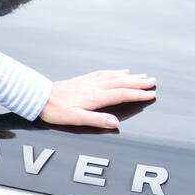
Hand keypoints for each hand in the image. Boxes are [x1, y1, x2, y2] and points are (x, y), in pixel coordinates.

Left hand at [39, 69, 155, 128]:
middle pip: (122, 82)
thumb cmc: (57, 110)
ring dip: (131, 76)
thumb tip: (115, 123)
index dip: (138, 94)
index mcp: (96, 97)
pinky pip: (105, 73)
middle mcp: (96, 86)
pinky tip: (121, 71)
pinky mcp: (85, 79)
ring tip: (143, 76)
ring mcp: (91, 81)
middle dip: (139, 83)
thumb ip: (96, 120)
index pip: (122, 94)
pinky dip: (116, 72)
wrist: (41, 97)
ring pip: (115, 76)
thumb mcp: (76, 119)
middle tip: (153, 81)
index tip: (151, 94)